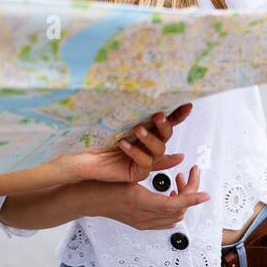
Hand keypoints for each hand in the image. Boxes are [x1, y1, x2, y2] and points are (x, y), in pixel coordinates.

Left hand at [63, 103, 192, 183]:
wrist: (79, 156)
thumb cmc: (95, 137)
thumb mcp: (117, 119)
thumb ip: (133, 110)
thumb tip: (143, 94)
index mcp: (145, 131)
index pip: (166, 123)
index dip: (178, 115)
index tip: (187, 105)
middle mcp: (146, 146)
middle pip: (166, 135)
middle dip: (165, 125)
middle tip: (157, 116)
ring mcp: (143, 160)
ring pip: (158, 149)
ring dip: (149, 138)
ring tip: (136, 130)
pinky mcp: (136, 172)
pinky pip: (145, 163)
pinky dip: (136, 153)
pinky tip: (125, 145)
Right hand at [93, 165, 209, 229]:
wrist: (85, 199)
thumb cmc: (102, 181)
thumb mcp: (128, 171)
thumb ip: (153, 166)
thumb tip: (179, 159)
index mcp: (141, 202)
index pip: (175, 205)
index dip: (192, 198)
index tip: (205, 193)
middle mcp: (143, 217)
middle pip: (178, 211)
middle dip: (189, 193)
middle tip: (190, 173)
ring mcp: (142, 223)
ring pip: (173, 217)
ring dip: (182, 200)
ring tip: (179, 179)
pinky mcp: (139, 223)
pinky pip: (164, 220)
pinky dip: (172, 208)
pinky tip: (169, 193)